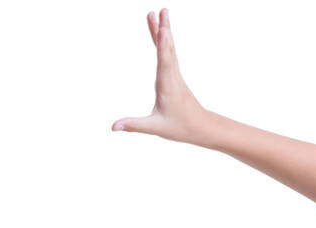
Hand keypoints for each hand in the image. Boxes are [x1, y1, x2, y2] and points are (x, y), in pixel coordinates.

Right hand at [112, 9, 209, 143]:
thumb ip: (134, 125)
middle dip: (164, 30)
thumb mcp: (156, 128)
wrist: (203, 128)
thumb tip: (113, 127)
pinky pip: (168, 53)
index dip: (164, 46)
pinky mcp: (174, 75)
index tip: (164, 29)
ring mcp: (175, 74)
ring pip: (169, 49)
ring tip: (157, 13)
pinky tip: (161, 32)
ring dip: (163, 30)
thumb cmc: (182, 128)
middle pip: (168, 49)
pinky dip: (163, 41)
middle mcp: (173, 76)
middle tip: (161, 11)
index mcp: (167, 86)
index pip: (165, 63)